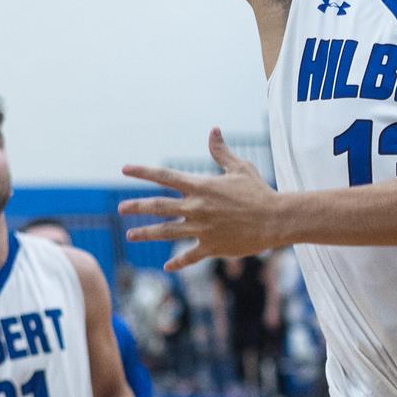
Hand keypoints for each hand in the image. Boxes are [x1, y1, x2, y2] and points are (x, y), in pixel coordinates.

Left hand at [121, 130, 282, 268]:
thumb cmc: (259, 191)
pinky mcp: (211, 247)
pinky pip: (189, 256)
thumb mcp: (239, 168)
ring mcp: (202, 229)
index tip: (125, 169)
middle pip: (158, 207)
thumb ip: (221, 152)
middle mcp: (196, 207)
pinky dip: (178, 262)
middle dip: (136, 207)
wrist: (275, 219)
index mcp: (201, 186)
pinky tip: (167, 265)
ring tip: (131, 235)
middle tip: (121, 208)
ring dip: (146, 233)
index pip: (165, 177)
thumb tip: (213, 130)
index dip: (143, 172)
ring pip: (166, 232)